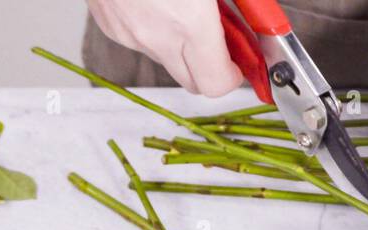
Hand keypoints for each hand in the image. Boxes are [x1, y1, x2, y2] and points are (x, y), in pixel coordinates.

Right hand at [86, 0, 242, 96]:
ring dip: (180, 43)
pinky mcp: (108, 21)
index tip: (241, 59)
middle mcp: (156, 35)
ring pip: (165, 58)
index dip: (233, 75)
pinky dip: (153, 26)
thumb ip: (243, 0)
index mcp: (189, 23)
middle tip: (222, 37)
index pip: (216, 83)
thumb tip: (259, 15)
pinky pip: (139, 37)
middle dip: (210, 66)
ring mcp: (127, 31)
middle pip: (192, 81)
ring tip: (185, 5)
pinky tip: (158, 0)